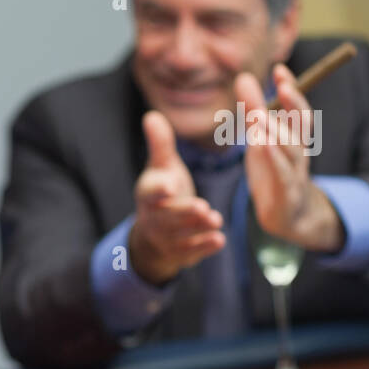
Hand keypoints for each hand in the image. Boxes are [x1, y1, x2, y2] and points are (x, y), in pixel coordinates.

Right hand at [127, 110, 225, 284]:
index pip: (150, 192)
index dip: (158, 190)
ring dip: (197, 230)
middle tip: (203, 207)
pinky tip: (219, 241)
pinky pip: (191, 253)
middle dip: (184, 213)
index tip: (169, 187)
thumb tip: (151, 115)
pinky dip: (203, 248)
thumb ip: (160, 144)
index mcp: (149, 194)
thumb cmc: (163, 192)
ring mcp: (166, 238)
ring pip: (180, 236)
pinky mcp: (180, 253)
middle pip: (167, 216)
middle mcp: (154, 217)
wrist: (153, 234)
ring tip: (215, 220)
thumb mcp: (161, 168)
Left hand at [240, 67, 342, 251]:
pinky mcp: (286, 193)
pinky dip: (274, 158)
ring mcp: (295, 172)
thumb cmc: (273, 172)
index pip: (296, 109)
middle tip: (282, 84)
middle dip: (294, 103)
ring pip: (291, 149)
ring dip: (278, 131)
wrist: (288, 217)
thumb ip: (252, 110)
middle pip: (301, 124)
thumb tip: (244, 77)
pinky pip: (283, 174)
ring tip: (260, 115)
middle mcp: (298, 151)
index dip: (291, 89)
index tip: (280, 69)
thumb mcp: (260, 139)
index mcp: (293, 137)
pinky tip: (263, 145)